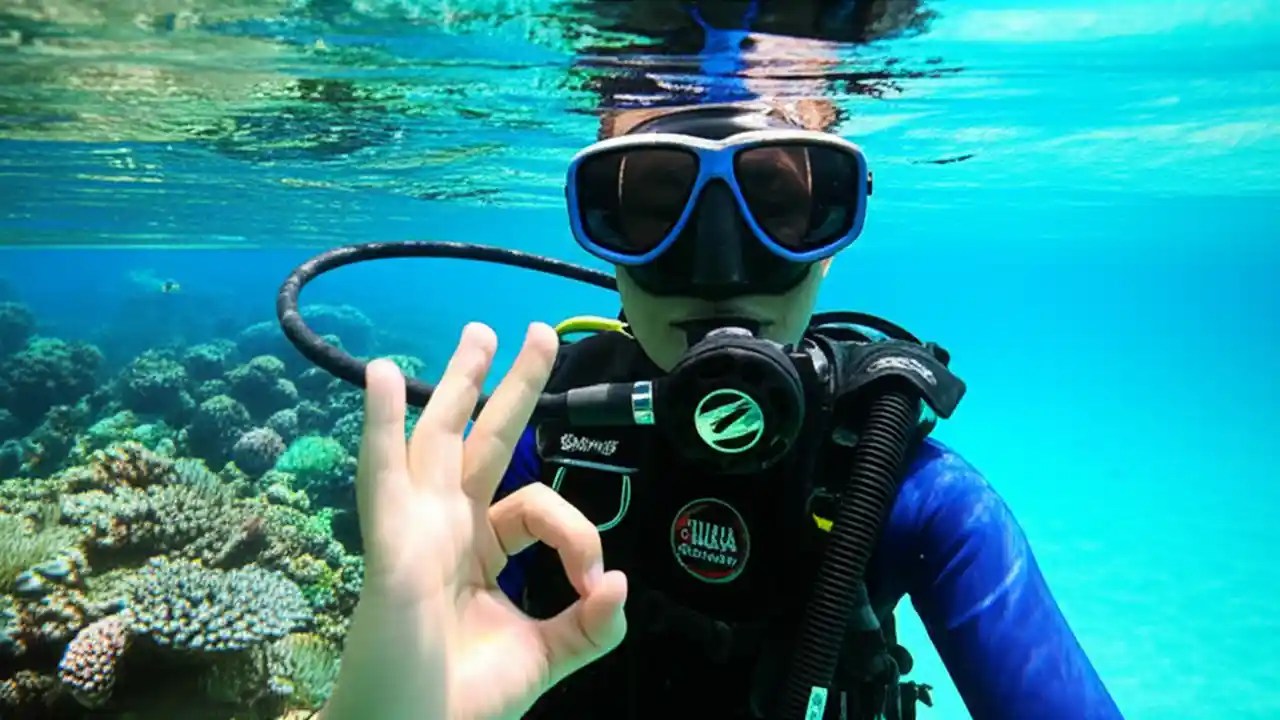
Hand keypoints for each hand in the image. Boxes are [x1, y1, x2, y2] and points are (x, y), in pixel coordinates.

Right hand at [321, 322, 627, 719]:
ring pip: (440, 440)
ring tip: (478, 334)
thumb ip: (588, 626)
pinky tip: (377, 377)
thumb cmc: (458, 704)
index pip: (539, 507)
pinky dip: (378, 425)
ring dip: (458, 383)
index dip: (579, 534)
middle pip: (484, 441)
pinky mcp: (391, 545)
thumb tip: (619, 582)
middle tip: (535, 334)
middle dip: (512, 387)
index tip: (593, 584)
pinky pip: (383, 476)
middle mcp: (448, 530)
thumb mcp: (544, 657)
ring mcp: (416, 531)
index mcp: (481, 551)